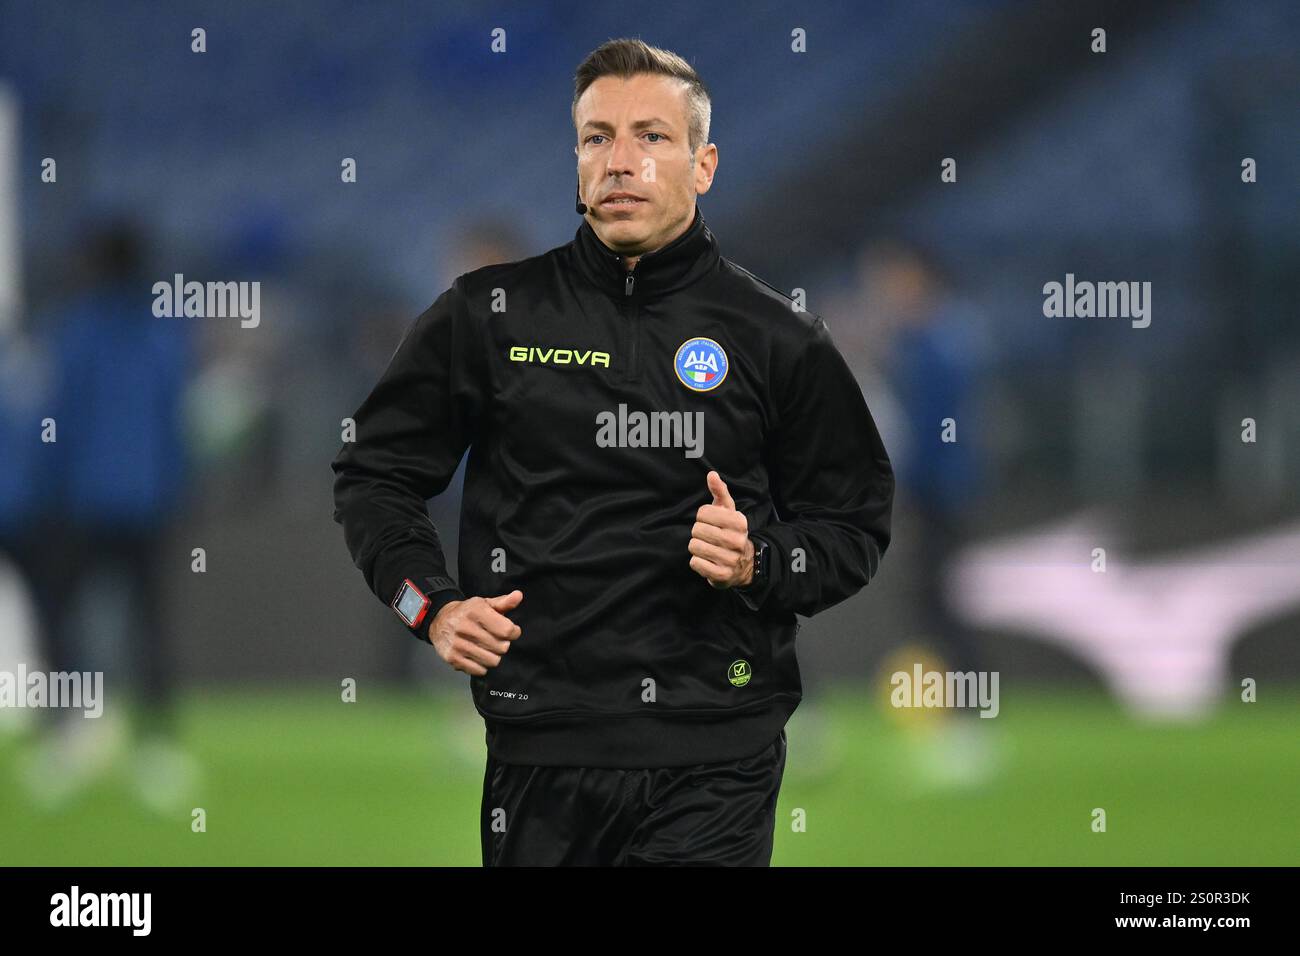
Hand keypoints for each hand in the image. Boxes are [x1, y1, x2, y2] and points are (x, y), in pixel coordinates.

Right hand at [428, 590, 522, 676]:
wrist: (439, 620)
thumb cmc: (467, 612)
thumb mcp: (485, 603)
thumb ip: (503, 602)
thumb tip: (518, 596)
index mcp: (476, 611)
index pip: (506, 630)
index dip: (514, 632)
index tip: (511, 631)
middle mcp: (465, 627)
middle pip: (502, 647)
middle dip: (503, 644)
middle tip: (497, 639)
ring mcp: (458, 644)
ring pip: (492, 661)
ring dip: (494, 656)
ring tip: (488, 647)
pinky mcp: (453, 658)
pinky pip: (480, 670)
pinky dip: (482, 665)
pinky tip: (478, 655)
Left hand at [689, 471, 754, 589]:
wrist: (743, 565)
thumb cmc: (730, 532)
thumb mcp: (728, 511)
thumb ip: (720, 491)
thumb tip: (711, 474)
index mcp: (739, 522)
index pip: (703, 512)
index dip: (702, 517)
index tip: (711, 522)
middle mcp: (737, 541)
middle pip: (697, 530)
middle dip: (698, 533)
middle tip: (708, 537)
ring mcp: (730, 559)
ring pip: (694, 546)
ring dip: (697, 547)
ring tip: (708, 549)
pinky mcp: (722, 575)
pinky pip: (695, 563)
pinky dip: (697, 562)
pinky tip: (707, 561)